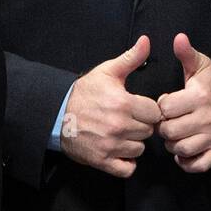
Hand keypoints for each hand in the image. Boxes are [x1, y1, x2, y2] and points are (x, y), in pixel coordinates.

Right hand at [60, 35, 161, 177]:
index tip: (141, 108)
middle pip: (149, 131)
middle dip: (142, 126)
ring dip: (134, 143)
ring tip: (123, 134)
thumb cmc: (85, 92)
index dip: (150, 110)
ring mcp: (110, 145)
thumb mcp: (107, 72)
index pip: (155, 112)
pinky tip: (120, 151)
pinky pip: (127, 169)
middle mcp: (118, 126)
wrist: (56, 114)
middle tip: (130, 120)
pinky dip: (126, 163)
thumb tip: (147, 40)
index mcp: (123, 103)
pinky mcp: (101, 161)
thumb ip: (131, 58)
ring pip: (139, 150)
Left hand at [156, 34, 210, 173]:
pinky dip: (187, 162)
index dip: (162, 106)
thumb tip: (178, 38)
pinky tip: (183, 152)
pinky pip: (198, 165)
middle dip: (164, 127)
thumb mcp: (201, 66)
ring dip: (173, 144)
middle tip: (169, 121)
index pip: (165, 108)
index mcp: (199, 96)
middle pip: (169, 131)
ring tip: (175, 134)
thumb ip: (187, 54)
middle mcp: (207, 118)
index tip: (168, 103)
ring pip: (181, 149)